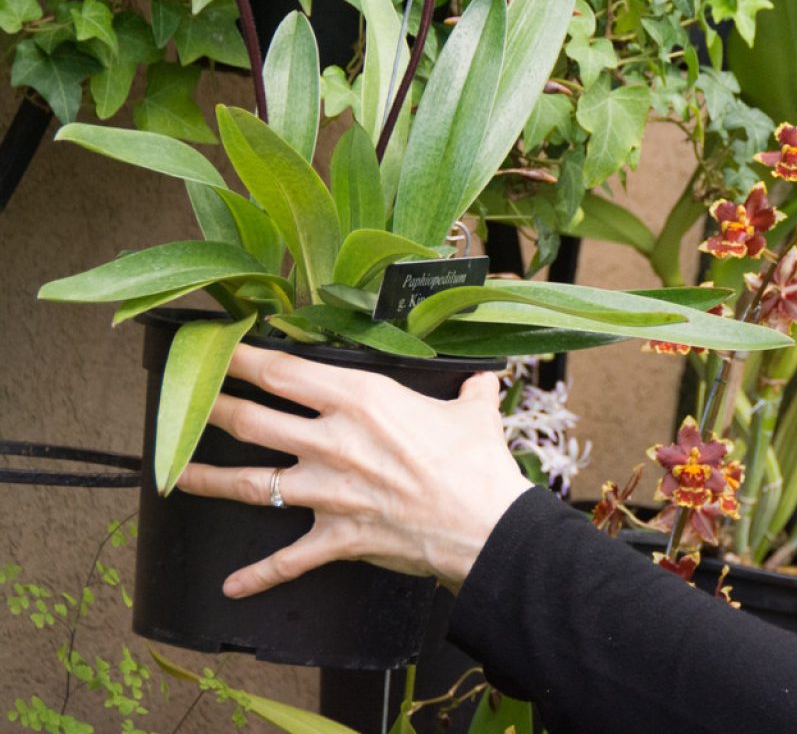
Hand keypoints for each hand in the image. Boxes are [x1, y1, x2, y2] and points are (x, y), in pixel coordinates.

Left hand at [176, 344, 531, 598]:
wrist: (485, 527)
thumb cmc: (478, 465)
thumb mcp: (474, 412)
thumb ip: (470, 390)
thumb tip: (481, 380)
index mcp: (361, 400)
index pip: (285, 372)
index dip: (244, 358)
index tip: (221, 348)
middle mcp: (332, 442)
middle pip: (251, 421)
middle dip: (211, 408)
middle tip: (186, 401)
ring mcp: (327, 492)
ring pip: (248, 485)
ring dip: (207, 479)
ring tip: (175, 475)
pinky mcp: (335, 537)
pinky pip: (287, 561)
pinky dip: (258, 576)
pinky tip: (232, 586)